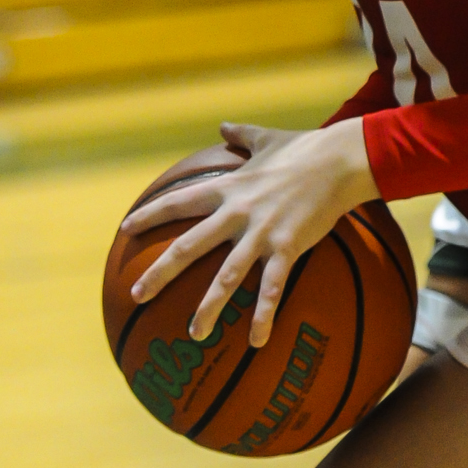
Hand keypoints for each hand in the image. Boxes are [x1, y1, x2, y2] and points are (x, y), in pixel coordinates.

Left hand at [122, 119, 377, 347]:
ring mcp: (262, 233)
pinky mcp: (287, 247)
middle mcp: (238, 212)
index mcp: (230, 188)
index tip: (126, 229)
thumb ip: (242, 135)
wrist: (341, 159)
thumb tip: (223, 126)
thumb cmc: (306, 148)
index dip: (150, 215)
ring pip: (225, 276)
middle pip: (189, 245)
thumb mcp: (267, 138)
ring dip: (208, 307)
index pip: (179, 202)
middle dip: (160, 272)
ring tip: (194, 334)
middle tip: (136, 296)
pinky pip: (272, 288)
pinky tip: (257, 342)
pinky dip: (263, 315)